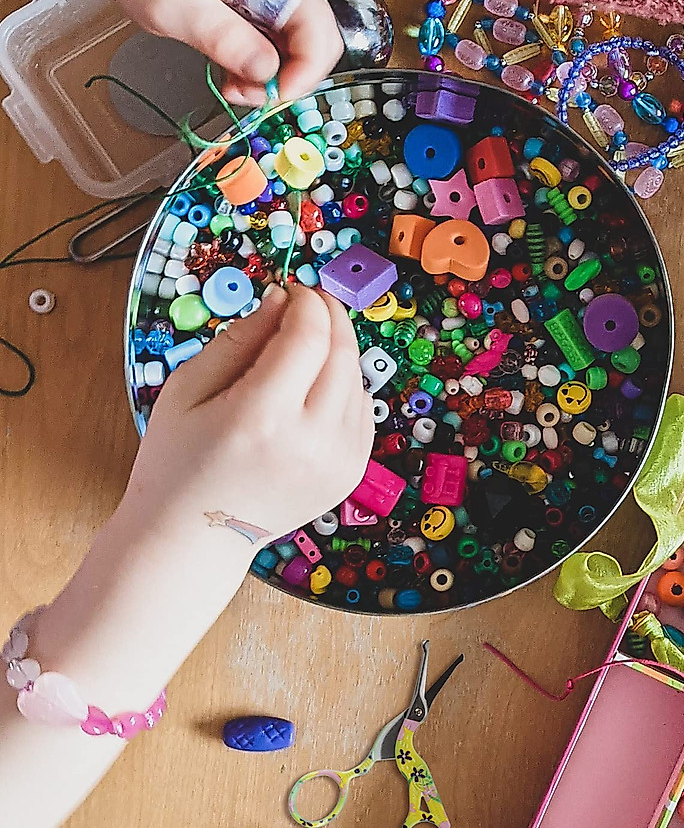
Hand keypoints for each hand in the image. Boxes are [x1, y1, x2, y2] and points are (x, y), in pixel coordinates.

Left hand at [84, 0, 342, 105]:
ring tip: (232, 87)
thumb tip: (267, 70)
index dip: (306, 70)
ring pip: (301, 51)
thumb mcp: (168, 0)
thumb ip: (220, 34)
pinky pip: (278, 49)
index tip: (272, 96)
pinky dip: (262, 73)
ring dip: (275, 80)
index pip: (316, 26)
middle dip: (292, 79)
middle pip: (319, 42)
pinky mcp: (260, 10)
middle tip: (246, 94)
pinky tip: (232, 76)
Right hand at [121, 285, 373, 546]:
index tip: (293, 291)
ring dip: (338, 351)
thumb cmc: (178, 461)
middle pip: (342, 354)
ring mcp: (339, 462)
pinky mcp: (352, 474)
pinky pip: (362, 410)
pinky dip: (346, 387)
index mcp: (262, 417)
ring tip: (304, 349)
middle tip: (310, 303)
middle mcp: (311, 441)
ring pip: (358, 380)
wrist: (195, 536)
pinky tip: (315, 387)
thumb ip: (239, 339)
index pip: (309, 336)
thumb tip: (282, 300)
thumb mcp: (188, 389)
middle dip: (330, 317)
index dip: (307, 303)